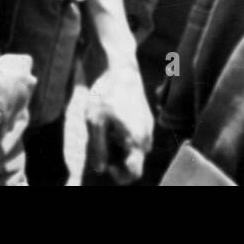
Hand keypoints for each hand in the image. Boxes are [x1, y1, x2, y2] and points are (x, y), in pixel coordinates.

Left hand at [85, 62, 153, 183]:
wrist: (120, 68)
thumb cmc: (105, 94)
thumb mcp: (95, 122)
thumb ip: (98, 149)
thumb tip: (101, 170)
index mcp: (136, 140)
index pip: (134, 174)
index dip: (119, 175)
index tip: (106, 163)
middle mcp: (147, 136)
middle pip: (134, 162)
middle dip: (119, 160)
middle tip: (103, 143)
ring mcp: (148, 127)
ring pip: (136, 149)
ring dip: (122, 148)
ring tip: (108, 130)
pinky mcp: (146, 118)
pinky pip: (137, 136)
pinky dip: (126, 136)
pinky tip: (114, 121)